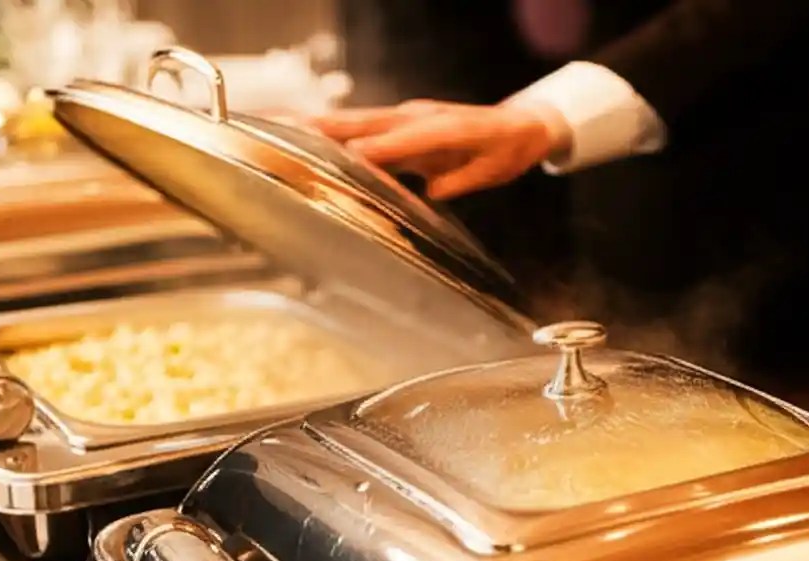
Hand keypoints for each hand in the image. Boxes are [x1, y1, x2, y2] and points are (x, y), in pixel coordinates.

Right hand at [310, 100, 569, 199]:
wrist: (519, 126)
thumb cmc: (506, 150)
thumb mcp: (488, 172)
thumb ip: (456, 182)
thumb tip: (428, 194)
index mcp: (444, 129)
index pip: (401, 139)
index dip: (372, 149)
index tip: (344, 158)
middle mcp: (419, 117)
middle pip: (368, 123)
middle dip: (330, 128)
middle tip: (292, 131)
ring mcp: (409, 117)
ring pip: (361, 121)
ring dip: (326, 126)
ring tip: (289, 130)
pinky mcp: (404, 124)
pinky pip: (368, 128)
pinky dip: (340, 134)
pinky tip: (315, 141)